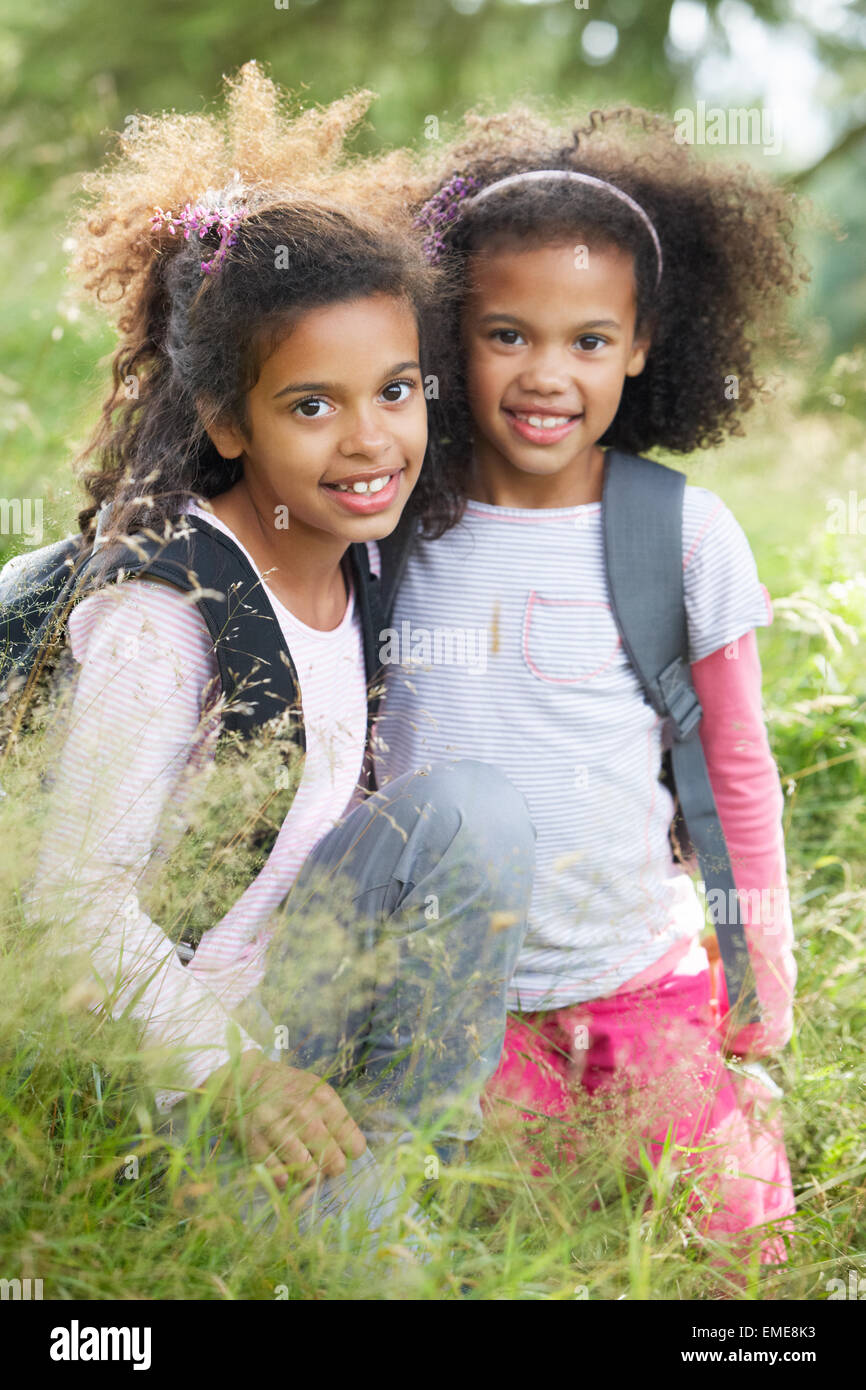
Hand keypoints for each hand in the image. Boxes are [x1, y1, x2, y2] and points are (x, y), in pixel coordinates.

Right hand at [213, 1050, 366, 1193]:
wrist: (242, 1077)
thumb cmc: (285, 1087)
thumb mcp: (315, 1089)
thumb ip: (334, 1115)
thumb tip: (349, 1150)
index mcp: (324, 1099)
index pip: (353, 1143)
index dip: (350, 1152)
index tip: (343, 1152)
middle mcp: (304, 1114)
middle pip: (333, 1161)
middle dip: (332, 1169)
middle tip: (324, 1165)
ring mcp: (279, 1129)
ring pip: (308, 1172)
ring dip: (309, 1177)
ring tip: (305, 1169)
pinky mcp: (255, 1143)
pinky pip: (278, 1175)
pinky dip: (284, 1178)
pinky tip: (285, 1170)